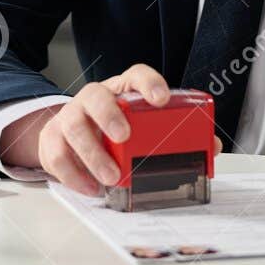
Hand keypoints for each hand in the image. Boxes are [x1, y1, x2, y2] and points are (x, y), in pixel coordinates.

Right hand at [0, 63, 221, 194]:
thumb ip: (173, 135)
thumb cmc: (113, 131)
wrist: (69, 137)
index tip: (162, 100)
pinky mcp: (53, 140)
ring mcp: (70, 117)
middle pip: (95, 96)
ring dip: (92, 152)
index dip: (148, 83)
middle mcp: (93, 99)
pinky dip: (75, 175)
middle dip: (109, 115)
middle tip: (124, 136)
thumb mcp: (141, 128)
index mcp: (120, 91)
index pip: (135, 75)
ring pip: (72, 125)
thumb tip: (212, 146)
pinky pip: (58, 155)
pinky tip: (92, 188)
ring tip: (111, 176)